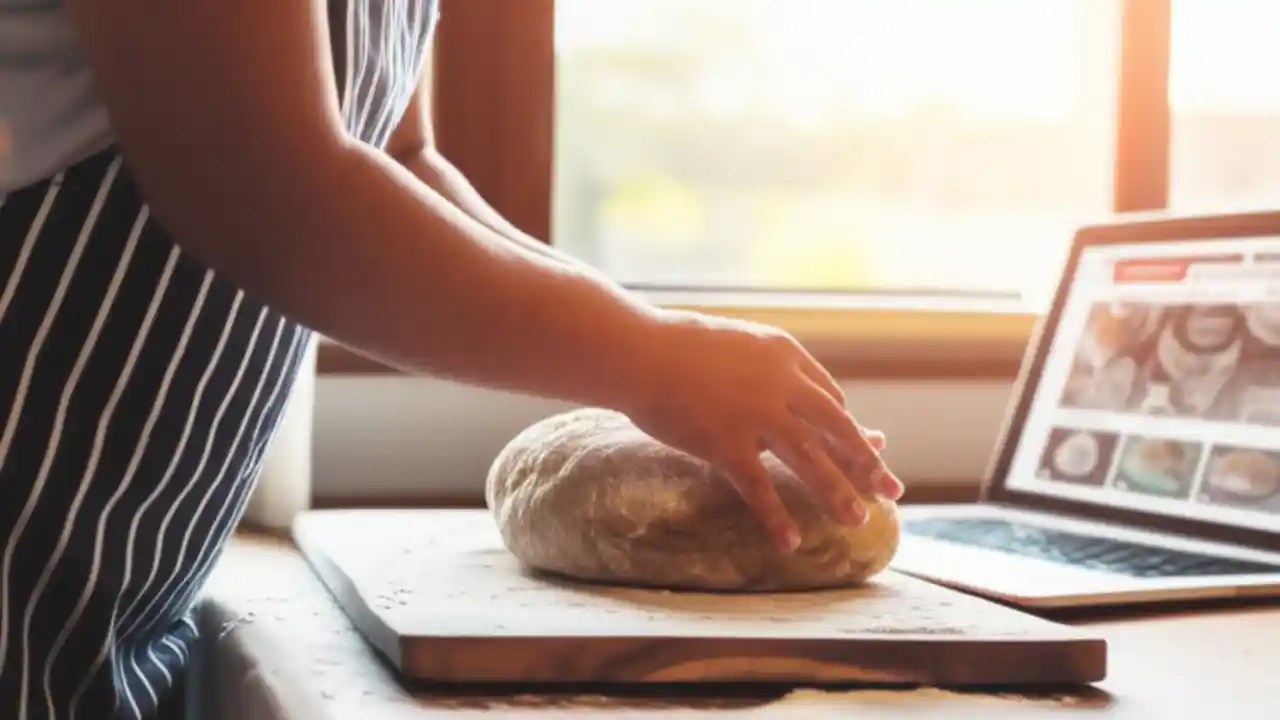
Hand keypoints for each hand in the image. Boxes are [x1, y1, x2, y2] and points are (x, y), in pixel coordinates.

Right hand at [621, 309, 903, 550]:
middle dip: (866, 461)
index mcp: (783, 354)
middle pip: (836, 428)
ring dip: (837, 493)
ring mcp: (757, 416)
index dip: (846, 426)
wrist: (639, 350)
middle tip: (892, 488)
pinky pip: (759, 487)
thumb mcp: (730, 343)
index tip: (860, 446)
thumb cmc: (672, 344)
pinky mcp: (728, 443)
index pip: (829, 397)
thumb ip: (756, 364)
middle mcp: (781, 385)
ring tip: (858, 520)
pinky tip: (791, 542)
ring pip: (810, 460)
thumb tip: (763, 381)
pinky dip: (777, 517)